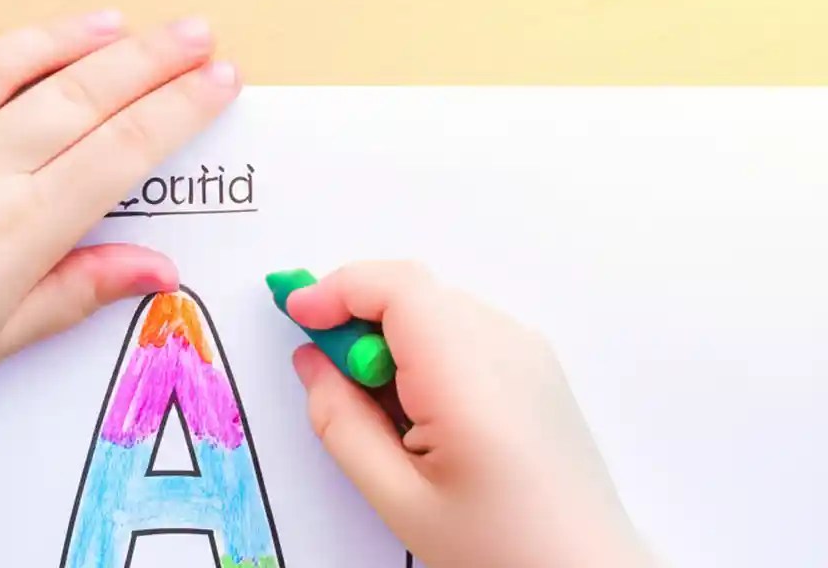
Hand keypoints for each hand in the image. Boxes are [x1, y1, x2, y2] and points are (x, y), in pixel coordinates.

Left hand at [0, 11, 240, 454]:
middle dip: (156, 65)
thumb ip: (84, 289)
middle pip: (91, 104)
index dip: (180, 113)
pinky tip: (57, 32)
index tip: (219, 83)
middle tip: (203, 36)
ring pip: (34, 78)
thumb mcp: (4, 336)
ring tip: (145, 27)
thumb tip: (160, 268)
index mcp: (24, 234)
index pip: (124, 155)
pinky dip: (18, 48)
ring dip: (97, 47)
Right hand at [286, 262, 653, 567]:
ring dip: (389, 334)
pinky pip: (462, 327)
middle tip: (325, 369)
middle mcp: (508, 348)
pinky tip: (417, 407)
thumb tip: (312, 362)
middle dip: (357, 314)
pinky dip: (422, 346)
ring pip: (435, 307)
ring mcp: (528, 351)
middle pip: (413, 292)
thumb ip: (342, 423)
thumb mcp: (399, 500)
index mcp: (471, 380)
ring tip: (379, 408)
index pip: (397, 288)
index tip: (295, 313)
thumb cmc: (504, 550)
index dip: (337, 289)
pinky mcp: (534, 364)